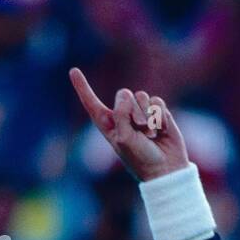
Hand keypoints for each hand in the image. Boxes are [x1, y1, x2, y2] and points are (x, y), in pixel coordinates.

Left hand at [69, 67, 188, 181]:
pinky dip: (159, 115)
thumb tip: (127, 95)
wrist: (166, 169)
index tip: (73, 71)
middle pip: (124, 94)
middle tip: (140, 131)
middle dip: (133, 111)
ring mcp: (141, 113)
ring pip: (141, 95)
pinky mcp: (157, 112)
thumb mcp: (124, 139)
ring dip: (147, 115)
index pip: (92, 104)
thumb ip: (121, 114)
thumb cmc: (141, 159)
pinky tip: (161, 130)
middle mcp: (123, 117)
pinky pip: (157, 101)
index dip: (83, 88)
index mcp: (109, 125)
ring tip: (151, 135)